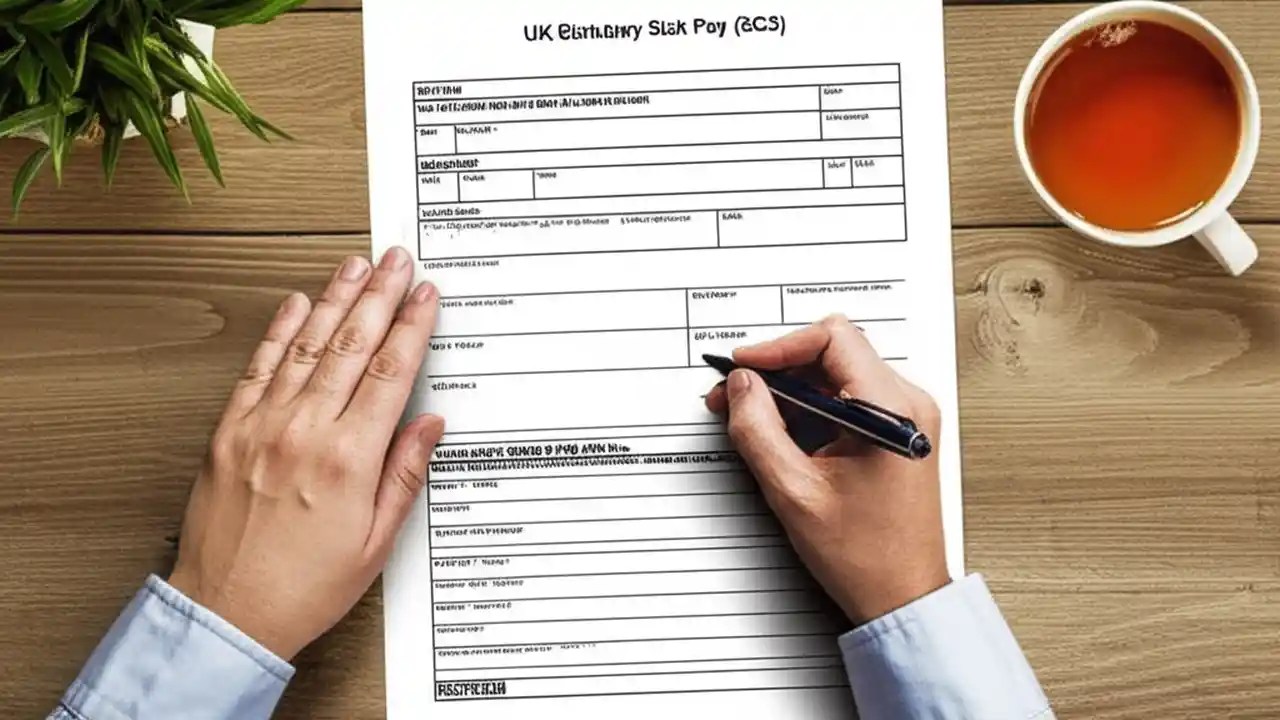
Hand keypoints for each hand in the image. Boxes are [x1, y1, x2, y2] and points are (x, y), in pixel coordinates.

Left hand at [168, 248, 443, 659]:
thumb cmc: (302, 588)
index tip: (426, 296)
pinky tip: (295, 305)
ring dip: (334, 299)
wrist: (226, 615)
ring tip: (354, 266)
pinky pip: (258, 368)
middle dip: (379, 294)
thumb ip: (404, 474)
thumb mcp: (376, 542)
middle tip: (397, 260)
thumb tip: (429, 424)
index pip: (390, 372)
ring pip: (306, 345)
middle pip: (351, 345)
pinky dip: (279, 332)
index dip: (412, 326)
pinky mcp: (228, 433)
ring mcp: (261, 427)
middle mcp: (304, 432)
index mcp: (348, 459)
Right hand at [706, 315, 947, 623]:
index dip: (779, 346)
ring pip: (837, 374)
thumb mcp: (794, 491)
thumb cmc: (867, 557)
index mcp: (892, 410)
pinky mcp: (897, 433)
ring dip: (792, 390)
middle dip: (779, 369)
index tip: (745, 366)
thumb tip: (741, 387)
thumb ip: (758, 430)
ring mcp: (906, 418)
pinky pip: (847, 399)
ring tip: (754, 419)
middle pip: (833, 351)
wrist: (902, 596)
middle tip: (737, 394)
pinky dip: (810, 408)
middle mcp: (908, 405)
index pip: (832, 338)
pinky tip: (783, 434)